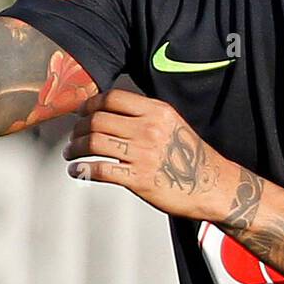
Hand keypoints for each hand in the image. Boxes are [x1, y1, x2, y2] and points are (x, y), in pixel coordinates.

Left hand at [63, 88, 232, 220]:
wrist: (212, 185)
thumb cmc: (190, 156)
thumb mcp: (171, 123)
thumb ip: (144, 114)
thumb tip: (110, 111)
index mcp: (157, 111)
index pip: (112, 98)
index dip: (90, 104)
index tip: (81, 112)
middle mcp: (148, 129)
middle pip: (98, 119)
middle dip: (79, 128)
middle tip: (74, 135)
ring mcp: (143, 154)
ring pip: (94, 143)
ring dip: (76, 148)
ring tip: (71, 152)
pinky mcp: (138, 178)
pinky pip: (100, 170)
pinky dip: (82, 169)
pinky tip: (77, 170)